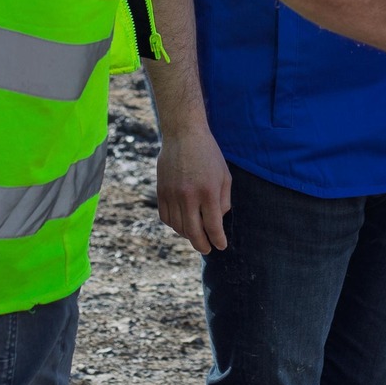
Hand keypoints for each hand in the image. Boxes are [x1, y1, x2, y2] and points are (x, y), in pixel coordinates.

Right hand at [156, 121, 230, 253]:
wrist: (183, 135)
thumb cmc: (208, 154)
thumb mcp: (224, 175)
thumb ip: (223, 200)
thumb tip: (219, 221)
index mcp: (208, 191)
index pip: (213, 226)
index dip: (218, 239)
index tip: (221, 245)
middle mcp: (189, 196)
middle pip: (193, 232)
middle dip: (202, 245)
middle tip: (208, 249)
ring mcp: (172, 195)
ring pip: (178, 227)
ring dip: (188, 236)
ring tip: (196, 236)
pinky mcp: (161, 192)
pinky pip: (166, 218)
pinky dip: (174, 225)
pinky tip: (182, 224)